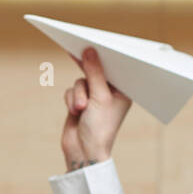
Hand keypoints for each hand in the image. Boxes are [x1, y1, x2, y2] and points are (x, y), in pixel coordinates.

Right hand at [60, 46, 132, 169]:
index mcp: (122, 91)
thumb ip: (94, 72)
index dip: (105, 56)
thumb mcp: (99, 96)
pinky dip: (71, 100)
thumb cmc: (100, 127)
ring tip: (80, 109)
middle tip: (77, 49)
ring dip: (78, 95)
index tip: (96, 42)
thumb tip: (89, 50)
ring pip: (80, 81)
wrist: (84, 151)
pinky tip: (75, 112)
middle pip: (95, 71)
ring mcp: (93, 98)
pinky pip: (70, 91)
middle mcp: (109, 93)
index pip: (115, 67)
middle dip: (88, 73)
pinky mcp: (79, 103)